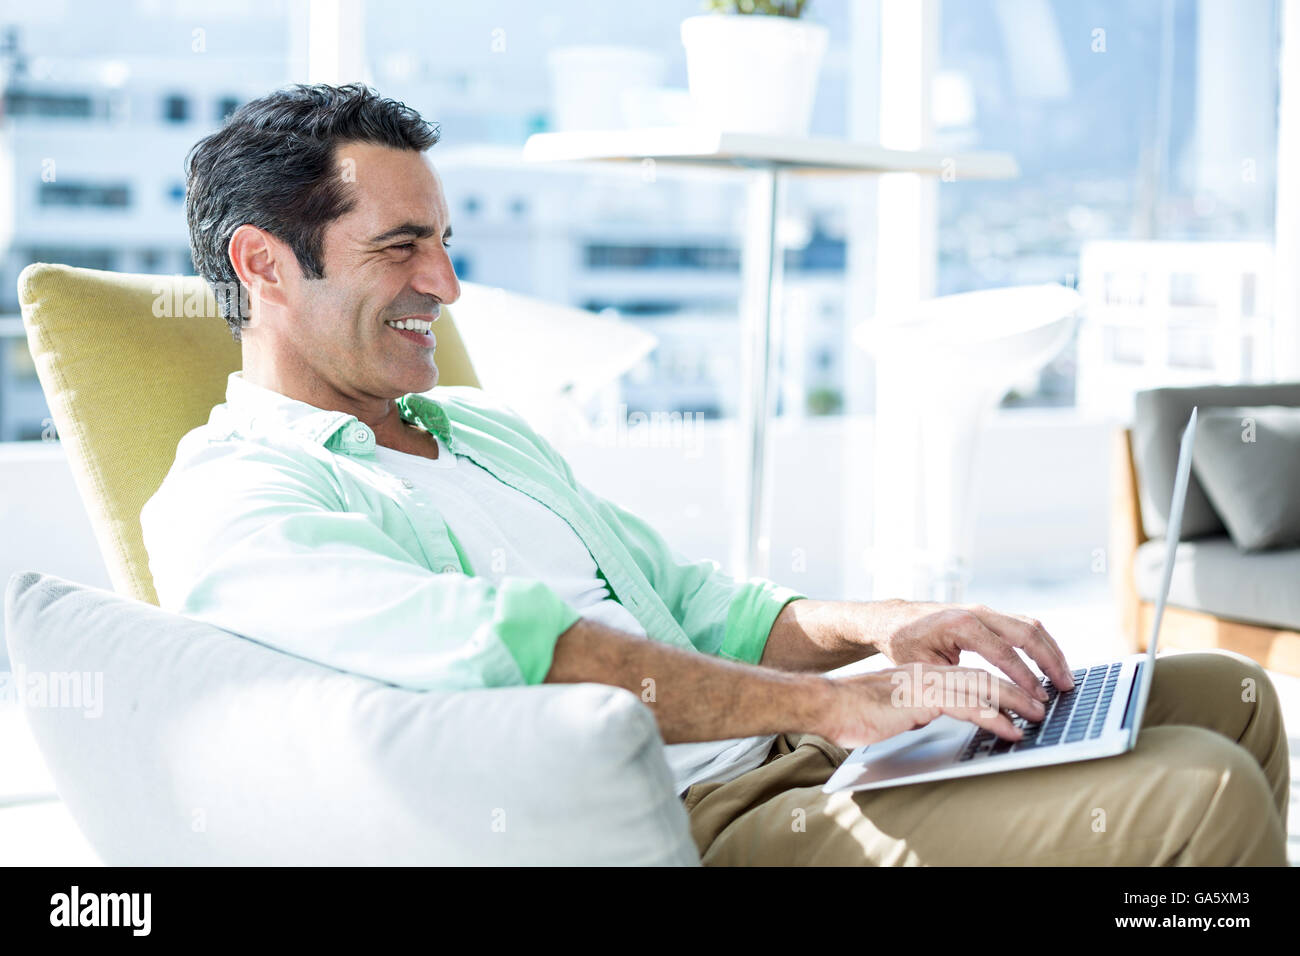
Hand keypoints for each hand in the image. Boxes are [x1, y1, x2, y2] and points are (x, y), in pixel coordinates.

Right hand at [814, 662, 1047, 748]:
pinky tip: (1011, 730)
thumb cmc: (858, 709)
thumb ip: (923, 706)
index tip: (1027, 695)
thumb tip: (944, 715)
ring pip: (983, 685)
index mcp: (928, 672)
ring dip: (1016, 700)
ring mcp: (927, 682)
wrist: (828, 704)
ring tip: (1038, 714)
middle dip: (1021, 685)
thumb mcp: (900, 706)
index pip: (975, 672)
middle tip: (1045, 702)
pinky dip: (994, 718)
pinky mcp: (921, 698)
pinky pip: (967, 706)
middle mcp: (931, 672)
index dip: (1005, 681)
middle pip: (987, 673)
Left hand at [867, 600, 1074, 700]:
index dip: (1025, 678)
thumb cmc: (904, 644)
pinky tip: (1049, 663)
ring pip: (1030, 625)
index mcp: (960, 625)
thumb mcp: (923, 667)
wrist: (893, 620)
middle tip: (1066, 688)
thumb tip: (983, 703)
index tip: (1040, 698)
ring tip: (1065, 678)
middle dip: (1050, 662)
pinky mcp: (988, 615)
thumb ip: (954, 681)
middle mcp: (977, 612)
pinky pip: (1022, 625)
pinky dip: (1041, 643)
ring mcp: (985, 611)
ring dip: (1051, 651)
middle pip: (1026, 633)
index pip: (1004, 654)